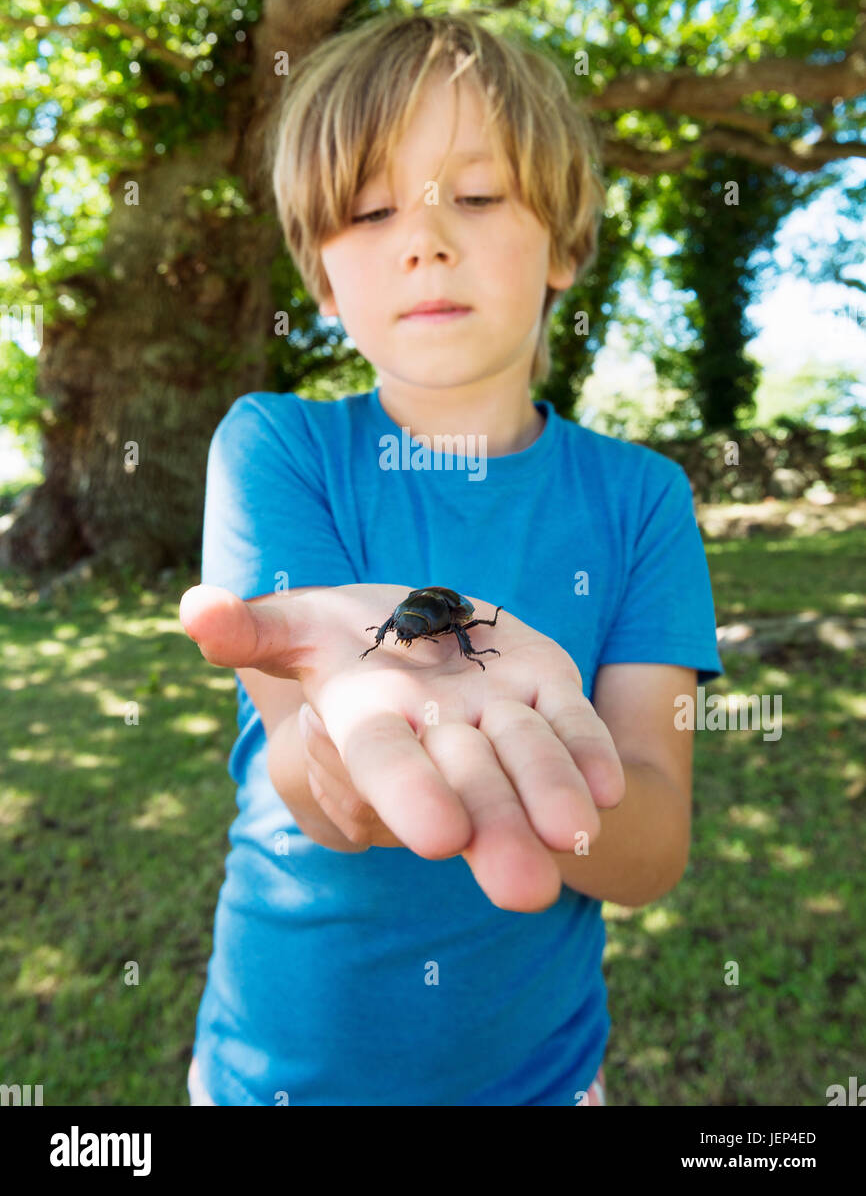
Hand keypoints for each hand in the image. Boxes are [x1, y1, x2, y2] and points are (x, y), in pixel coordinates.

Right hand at [179, 583, 625, 911]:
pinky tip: (611, 789)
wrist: (420, 634)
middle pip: (466, 780)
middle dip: (493, 826)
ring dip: (548, 793)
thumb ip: (252, 630)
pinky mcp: (547, 693)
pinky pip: (572, 727)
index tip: (436, 837)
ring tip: (575, 834)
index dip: (407, 795)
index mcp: (372, 722)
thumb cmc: (345, 636)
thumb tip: (194, 609)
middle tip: (523, 887)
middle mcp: (437, 737)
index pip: (385, 763)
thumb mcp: (299, 626)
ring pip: (527, 756)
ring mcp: (496, 720)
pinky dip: (589, 755)